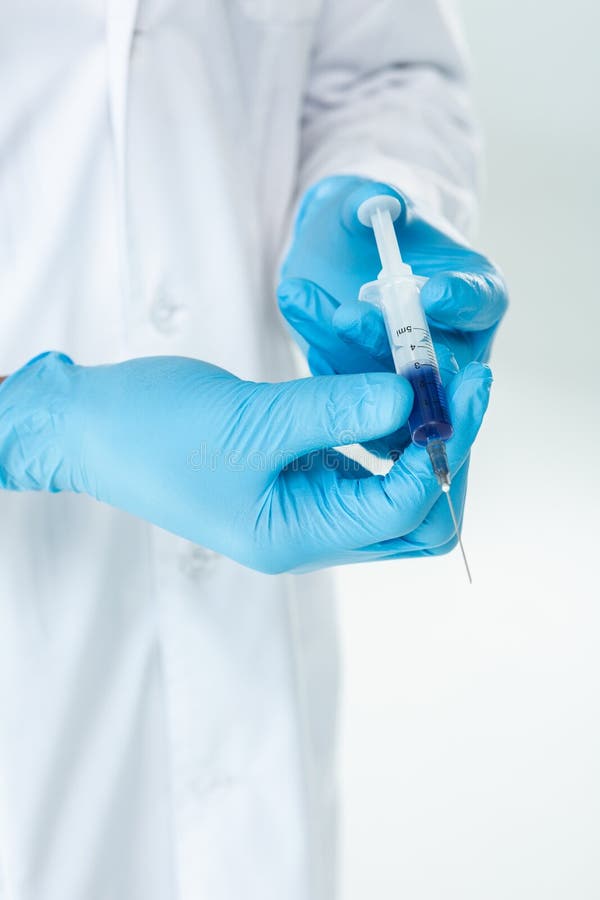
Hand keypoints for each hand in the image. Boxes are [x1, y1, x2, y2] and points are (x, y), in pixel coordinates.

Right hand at [0, 351, 491, 571]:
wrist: (95, 428)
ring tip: (433, 378)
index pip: (407, 511)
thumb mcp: (251, 418)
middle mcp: (311, 532)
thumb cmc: (154, 430)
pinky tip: (391, 389)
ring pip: (395, 490)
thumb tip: (414, 400)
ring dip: (421, 438)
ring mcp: (305, 506)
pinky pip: (363, 465)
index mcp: (297, 536)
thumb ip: (337, 410)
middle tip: (460, 384)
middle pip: (416, 516)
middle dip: (447, 451)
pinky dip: (386, 430)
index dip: (443, 448)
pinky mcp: (297, 476)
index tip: (459, 383)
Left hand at [278, 175, 506, 447]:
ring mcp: (413, 381)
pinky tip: (296, 308)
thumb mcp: (368, 202)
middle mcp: (454, 348)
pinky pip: (349, 394)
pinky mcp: (373, 399)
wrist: (332, 261)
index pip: (483, 303)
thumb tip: (374, 202)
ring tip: (304, 298)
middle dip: (394, 346)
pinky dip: (320, 358)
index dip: (462, 301)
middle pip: (440, 365)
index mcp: (476, 295)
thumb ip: (372, 200)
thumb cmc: (368, 229)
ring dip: (344, 350)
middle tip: (351, 317)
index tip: (433, 292)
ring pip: (388, 387)